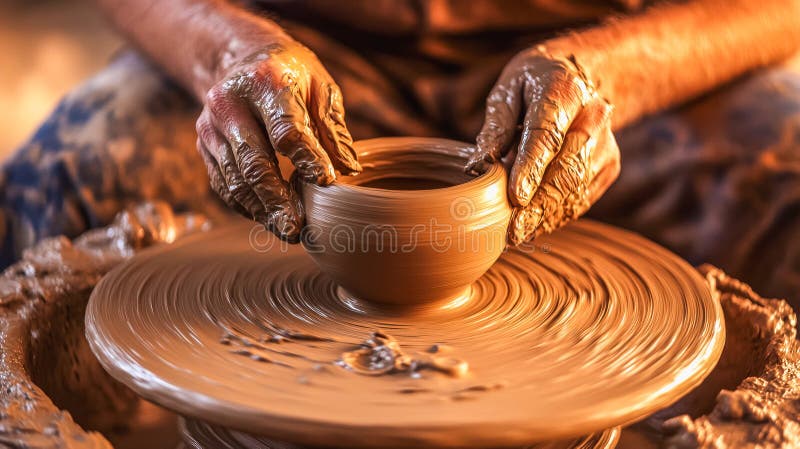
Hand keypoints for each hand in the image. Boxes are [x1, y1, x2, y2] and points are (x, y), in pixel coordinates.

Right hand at [196, 38, 359, 242]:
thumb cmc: (291, 75)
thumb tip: (349, 168)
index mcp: (264, 82)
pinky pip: (223, 184)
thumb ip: (332, 127)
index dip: (307, 158)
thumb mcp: (320, 87)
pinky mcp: (203, 145)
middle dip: (276, 200)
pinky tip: (268, 219)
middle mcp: (229, 104)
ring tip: (287, 231)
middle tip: (297, 228)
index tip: (327, 182)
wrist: (240, 58)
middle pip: (254, 161)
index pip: (286, 130)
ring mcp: (211, 126)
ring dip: (262, 210)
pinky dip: (246, 206)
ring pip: (235, 179)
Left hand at [466, 47, 619, 244]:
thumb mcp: (508, 91)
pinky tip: (534, 225)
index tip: (515, 198)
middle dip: (538, 205)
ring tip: (517, 234)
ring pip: (576, 189)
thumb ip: (496, 127)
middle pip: (566, 169)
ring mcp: (606, 144)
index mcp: (564, 90)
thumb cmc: (534, 85)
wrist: (583, 77)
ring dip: (546, 216)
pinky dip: (557, 215)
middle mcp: (593, 116)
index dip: (531, 169)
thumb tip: (478, 165)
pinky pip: (582, 198)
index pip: (546, 135)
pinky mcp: (610, 166)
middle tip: (511, 231)